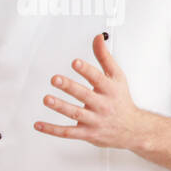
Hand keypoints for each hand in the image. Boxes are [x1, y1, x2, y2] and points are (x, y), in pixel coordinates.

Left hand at [35, 33, 146, 148]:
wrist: (132, 129)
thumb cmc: (121, 100)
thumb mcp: (116, 77)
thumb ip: (104, 57)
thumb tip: (98, 37)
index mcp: (110, 89)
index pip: (98, 78)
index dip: (86, 70)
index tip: (75, 62)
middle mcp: (102, 104)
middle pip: (84, 95)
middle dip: (69, 87)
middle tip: (55, 79)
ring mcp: (94, 120)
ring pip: (75, 114)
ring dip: (60, 106)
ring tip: (46, 99)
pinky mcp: (87, 133)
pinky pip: (68, 132)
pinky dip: (52, 129)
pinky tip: (38, 124)